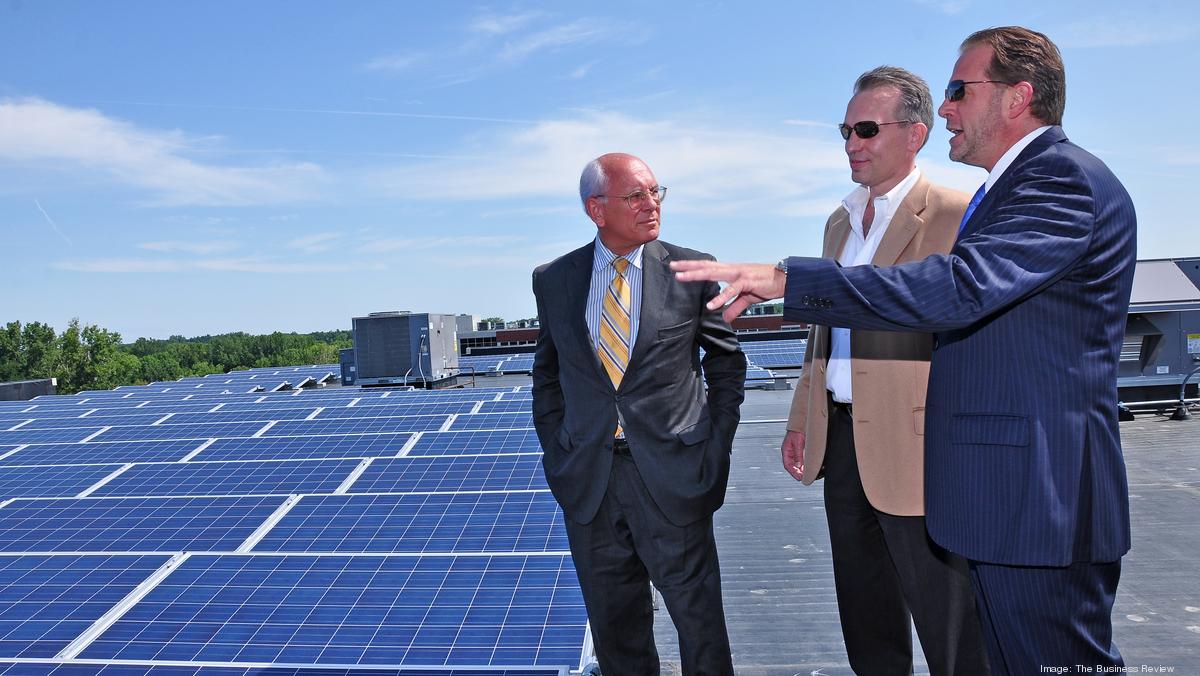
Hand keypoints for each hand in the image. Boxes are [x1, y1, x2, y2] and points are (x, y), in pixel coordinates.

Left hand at [670, 260, 785, 323]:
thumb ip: (734, 307)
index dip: (692, 266)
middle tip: (672, 266)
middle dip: (688, 266)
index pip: (707, 266)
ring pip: (713, 273)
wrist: (785, 279)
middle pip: (705, 266)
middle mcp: (732, 269)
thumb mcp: (747, 298)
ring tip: (681, 277)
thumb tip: (724, 317)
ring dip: (696, 275)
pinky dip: (721, 297)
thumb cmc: (766, 285)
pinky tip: (711, 305)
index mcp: (730, 271)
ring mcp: (739, 274)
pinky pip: (732, 290)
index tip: (678, 265)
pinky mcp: (747, 282)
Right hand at [781, 430, 805, 480]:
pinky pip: (800, 461)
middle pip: (792, 466)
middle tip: (803, 478)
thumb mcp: (798, 443)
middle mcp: (789, 452)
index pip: (788, 465)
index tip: (799, 478)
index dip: (793, 472)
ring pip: (796, 464)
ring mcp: (794, 452)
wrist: (801, 424)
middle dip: (797, 473)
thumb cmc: (797, 431)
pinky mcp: (799, 451)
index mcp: (786, 451)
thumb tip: (799, 466)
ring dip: (800, 470)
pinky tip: (807, 468)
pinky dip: (803, 466)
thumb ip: (798, 454)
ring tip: (805, 475)